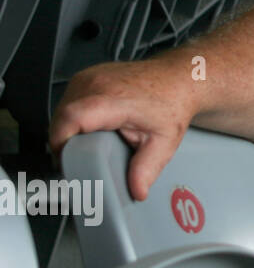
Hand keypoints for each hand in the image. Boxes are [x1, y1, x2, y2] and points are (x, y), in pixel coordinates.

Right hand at [48, 59, 198, 201]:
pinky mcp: (86, 76)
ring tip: (85, 144)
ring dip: (67, 130)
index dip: (62, 144)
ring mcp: (89, 77)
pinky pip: (68, 101)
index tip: (69, 162)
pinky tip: (87, 128)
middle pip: (61, 119)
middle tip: (81, 160)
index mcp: (112, 99)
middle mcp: (95, 83)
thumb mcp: (164, 142)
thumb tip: (136, 191)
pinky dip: (72, 118)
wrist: (179, 79)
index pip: (70, 120)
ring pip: (60, 110)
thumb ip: (147, 169)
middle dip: (65, 143)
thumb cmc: (172, 103)